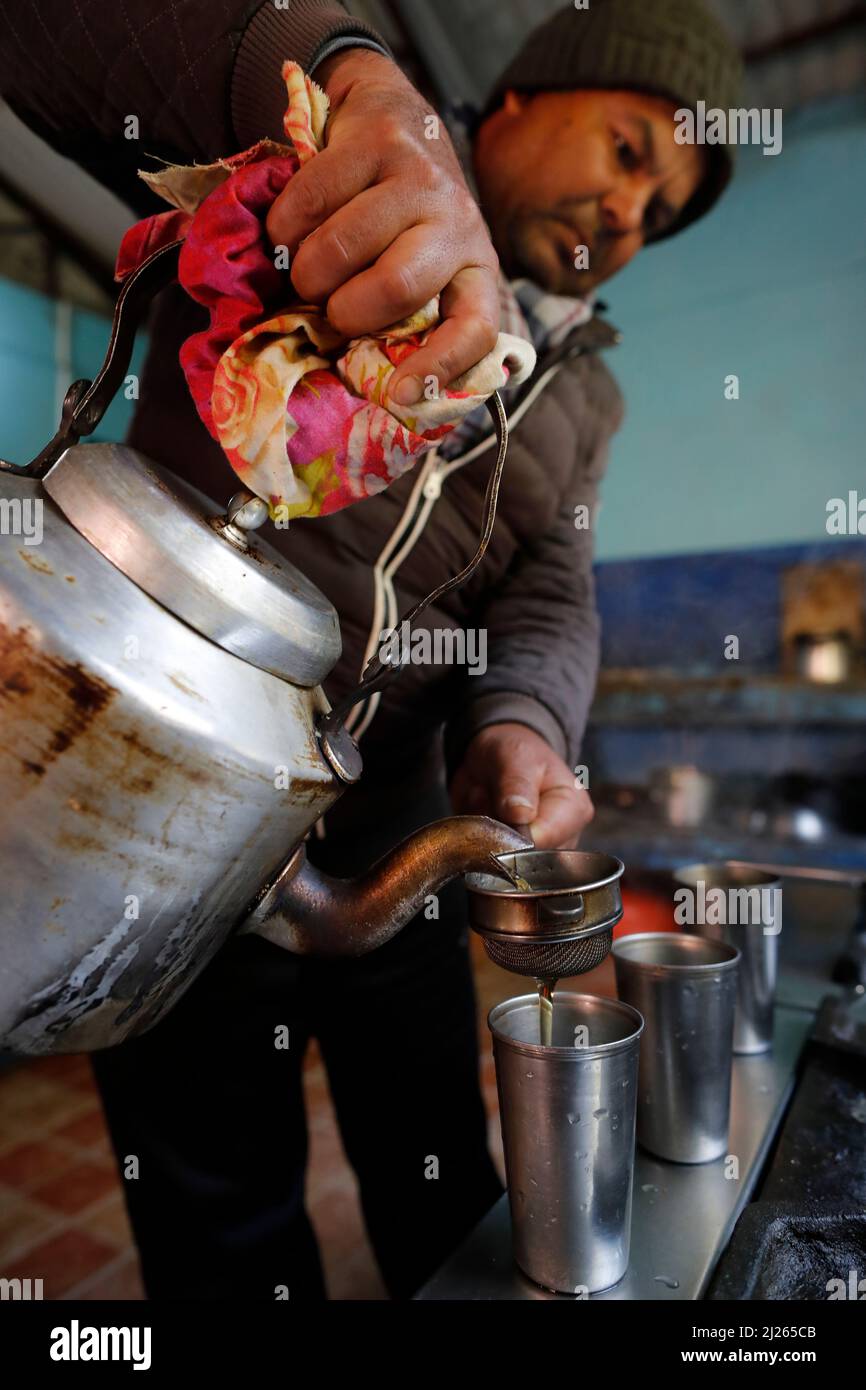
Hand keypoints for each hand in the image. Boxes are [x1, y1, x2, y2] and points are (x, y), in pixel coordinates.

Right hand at [265, 48, 500, 405]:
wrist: (391, 114)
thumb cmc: (397, 219)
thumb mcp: (416, 268)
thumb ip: (400, 318)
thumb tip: (368, 384)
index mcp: (474, 269)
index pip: (476, 327)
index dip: (441, 366)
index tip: (400, 395)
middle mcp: (458, 222)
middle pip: (396, 287)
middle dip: (344, 310)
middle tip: (327, 305)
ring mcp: (420, 178)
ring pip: (341, 247)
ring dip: (306, 271)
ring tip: (306, 268)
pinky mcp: (378, 141)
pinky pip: (309, 203)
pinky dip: (284, 229)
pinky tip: (289, 232)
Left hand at [450, 724, 594, 849]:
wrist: (494, 757)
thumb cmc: (514, 752)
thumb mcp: (514, 755)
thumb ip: (516, 783)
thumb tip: (520, 815)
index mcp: (573, 809)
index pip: (546, 840)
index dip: (514, 836)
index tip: (494, 816)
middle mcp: (564, 836)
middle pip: (526, 857)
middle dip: (496, 833)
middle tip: (488, 798)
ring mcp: (540, 850)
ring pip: (504, 862)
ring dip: (485, 835)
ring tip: (486, 803)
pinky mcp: (517, 857)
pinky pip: (488, 862)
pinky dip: (477, 840)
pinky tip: (482, 817)